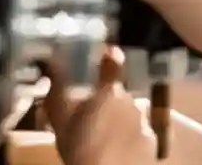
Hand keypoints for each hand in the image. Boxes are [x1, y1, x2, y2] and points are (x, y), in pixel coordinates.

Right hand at [45, 48, 158, 164]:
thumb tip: (51, 63)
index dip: (110, 56)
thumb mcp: (60, 119)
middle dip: (105, 101)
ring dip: (116, 120)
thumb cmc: (81, 145)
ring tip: (99, 138)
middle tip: (87, 116)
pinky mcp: (150, 143)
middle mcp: (131, 101)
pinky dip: (127, 138)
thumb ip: (56, 90)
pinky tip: (115, 150)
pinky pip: (136, 134)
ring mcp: (143, 122)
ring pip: (127, 114)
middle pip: (116, 94)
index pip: (113, 63)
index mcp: (109, 91)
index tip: (107, 52)